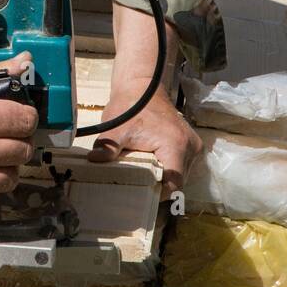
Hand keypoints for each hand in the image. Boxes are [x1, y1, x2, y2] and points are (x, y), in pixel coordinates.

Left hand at [87, 76, 201, 193]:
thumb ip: (107, 147)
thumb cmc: (130, 106)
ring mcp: (192, 144)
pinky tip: (153, 171)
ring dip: (166, 179)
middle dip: (161, 188)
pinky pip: (182, 164)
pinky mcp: (189, 142)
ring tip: (146, 184)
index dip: (161, 195)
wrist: (141, 87)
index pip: (175, 183)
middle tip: (141, 194)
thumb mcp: (116, 129)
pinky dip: (169, 169)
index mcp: (176, 145)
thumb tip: (93, 160)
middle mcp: (190, 146)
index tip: (145, 200)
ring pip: (182, 174)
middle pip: (179, 180)